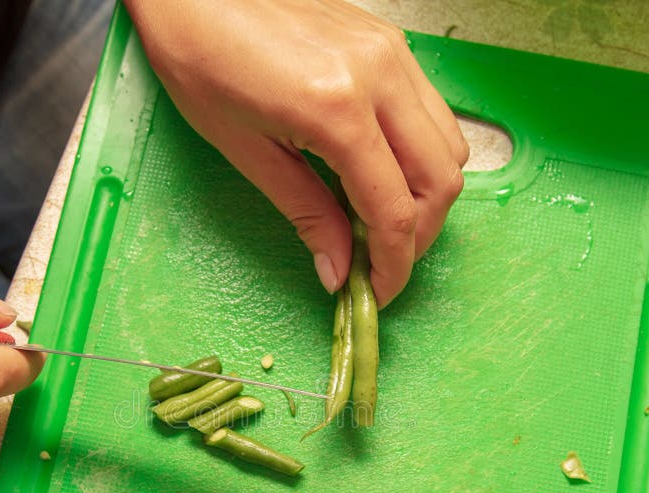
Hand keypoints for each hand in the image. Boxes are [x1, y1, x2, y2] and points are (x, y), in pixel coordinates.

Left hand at [126, 0, 467, 306]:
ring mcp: (392, 53)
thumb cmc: (200, 58)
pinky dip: (419, 157)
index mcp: (338, 109)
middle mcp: (381, 76)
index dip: (394, 264)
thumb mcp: (246, 151)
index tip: (379, 292)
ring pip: (448, 144)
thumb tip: (337, 269)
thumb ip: (306, 213)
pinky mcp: (390, 43)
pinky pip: (431, 113)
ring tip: (380, 223)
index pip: (395, 210)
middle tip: (382, 264)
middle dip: (420, 236)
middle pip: (441, 179)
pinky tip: (380, 174)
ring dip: (426, 197)